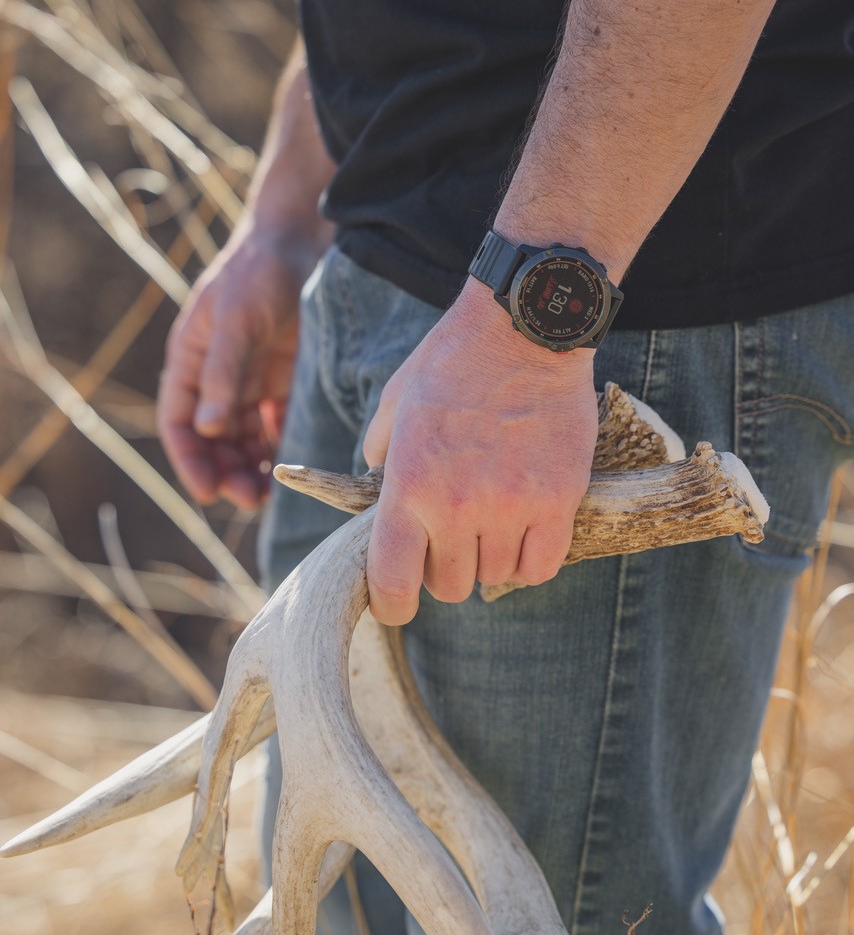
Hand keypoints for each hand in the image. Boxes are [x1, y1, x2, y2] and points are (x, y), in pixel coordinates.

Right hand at [157, 222, 320, 509]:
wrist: (301, 241)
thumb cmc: (258, 273)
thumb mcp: (236, 320)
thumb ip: (223, 374)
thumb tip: (207, 429)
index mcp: (190, 363)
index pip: (179, 424)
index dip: (190, 461)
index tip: (209, 492)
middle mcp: (215, 379)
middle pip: (212, 440)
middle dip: (226, 472)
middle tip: (251, 500)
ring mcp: (248, 382)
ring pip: (243, 439)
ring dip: (251, 468)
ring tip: (270, 494)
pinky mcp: (281, 381)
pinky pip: (274, 425)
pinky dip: (278, 448)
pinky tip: (292, 467)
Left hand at [362, 281, 598, 624]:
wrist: (525, 328)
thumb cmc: (454, 361)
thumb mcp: (396, 401)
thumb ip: (379, 452)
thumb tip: (373, 485)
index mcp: (409, 486)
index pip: (392, 581)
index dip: (393, 605)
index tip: (399, 605)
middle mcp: (457, 506)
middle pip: (450, 586)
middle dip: (448, 568)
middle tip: (455, 536)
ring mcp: (511, 507)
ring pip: (497, 578)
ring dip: (492, 558)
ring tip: (494, 519)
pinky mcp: (558, 501)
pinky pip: (541, 567)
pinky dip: (533, 560)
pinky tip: (527, 532)